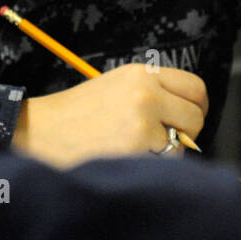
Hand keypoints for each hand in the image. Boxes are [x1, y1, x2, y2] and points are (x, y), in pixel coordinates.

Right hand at [12, 63, 207, 168]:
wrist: (42, 131)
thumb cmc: (77, 113)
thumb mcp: (116, 86)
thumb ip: (153, 93)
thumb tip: (188, 116)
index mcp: (141, 73)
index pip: (195, 87)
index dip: (198, 106)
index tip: (193, 116)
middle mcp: (146, 92)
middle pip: (195, 116)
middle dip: (186, 132)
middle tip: (166, 139)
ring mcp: (143, 121)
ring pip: (183, 144)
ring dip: (168, 153)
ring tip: (137, 150)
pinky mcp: (137, 148)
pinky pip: (165, 163)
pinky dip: (153, 166)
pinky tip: (128, 159)